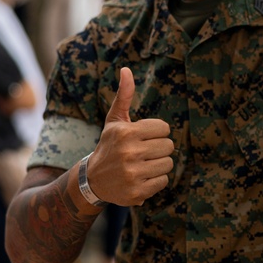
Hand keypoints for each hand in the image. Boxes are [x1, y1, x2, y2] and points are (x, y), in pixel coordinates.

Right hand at [87, 67, 173, 205]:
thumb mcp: (114, 120)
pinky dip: (156, 180)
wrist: (93, 181)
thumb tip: (126, 69)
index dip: (156, 132)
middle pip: (169, 146)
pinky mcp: (137, 192)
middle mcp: (129, 153)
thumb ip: (124, 95)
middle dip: (159, 148)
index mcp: (126, 133)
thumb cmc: (109, 145)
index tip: (143, 137)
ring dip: (159, 164)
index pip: (164, 128)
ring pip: (168, 164)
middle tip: (144, 152)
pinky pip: (163, 181)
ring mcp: (133, 174)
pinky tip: (141, 178)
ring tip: (143, 165)